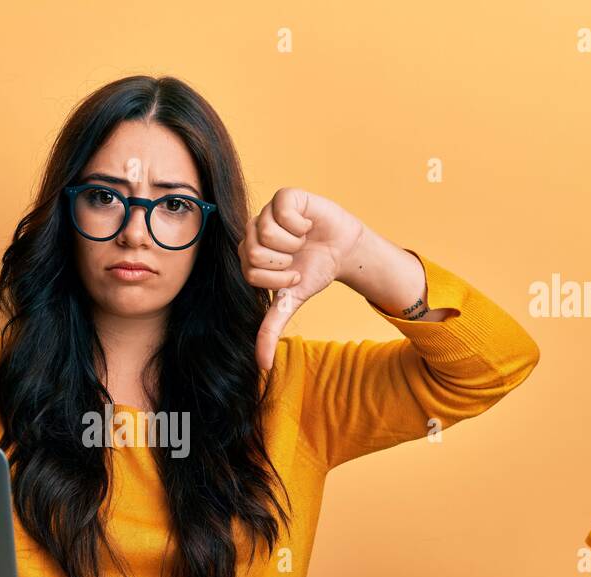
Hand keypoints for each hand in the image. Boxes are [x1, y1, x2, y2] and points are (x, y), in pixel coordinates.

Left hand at [238, 187, 366, 370]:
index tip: (292, 276)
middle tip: (296, 259)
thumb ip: (271, 329)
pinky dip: (299, 224)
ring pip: (266, 231)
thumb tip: (262, 366)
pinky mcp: (286, 196)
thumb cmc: (313, 271)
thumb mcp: (290, 302)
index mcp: (247, 255)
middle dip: (284, 263)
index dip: (278, 279)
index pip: (250, 273)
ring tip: (302, 242)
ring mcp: (267, 212)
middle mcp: (253, 231)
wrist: (343, 249)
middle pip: (254, 253)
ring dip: (293, 244)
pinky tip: (307, 225)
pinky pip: (281, 209)